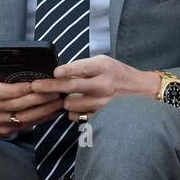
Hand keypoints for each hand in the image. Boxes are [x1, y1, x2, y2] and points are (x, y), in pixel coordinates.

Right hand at [0, 55, 64, 136]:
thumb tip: (16, 55)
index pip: (1, 91)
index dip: (19, 89)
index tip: (35, 84)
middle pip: (16, 105)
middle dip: (38, 98)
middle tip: (55, 91)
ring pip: (22, 118)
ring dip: (43, 110)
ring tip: (58, 101)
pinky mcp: (3, 130)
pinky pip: (25, 125)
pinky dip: (41, 119)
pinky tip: (53, 111)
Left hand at [32, 54, 160, 121]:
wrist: (144, 91)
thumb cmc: (120, 74)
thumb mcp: (105, 63)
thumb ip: (84, 67)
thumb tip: (59, 73)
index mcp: (103, 67)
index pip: (83, 68)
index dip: (67, 70)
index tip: (55, 72)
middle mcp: (103, 84)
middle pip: (71, 88)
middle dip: (50, 87)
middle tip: (35, 86)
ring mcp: (103, 102)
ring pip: (70, 104)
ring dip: (65, 101)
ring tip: (68, 96)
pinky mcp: (102, 116)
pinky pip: (78, 116)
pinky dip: (74, 112)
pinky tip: (79, 106)